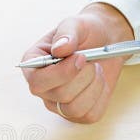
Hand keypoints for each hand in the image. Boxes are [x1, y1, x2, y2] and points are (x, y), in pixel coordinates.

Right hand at [21, 2, 133, 122]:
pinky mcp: (77, 114)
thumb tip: (60, 49)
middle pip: (60, 95)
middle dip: (83, 76)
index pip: (37, 82)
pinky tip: (99, 82)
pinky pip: (90, 115)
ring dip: (93, 86)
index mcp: (33, 66)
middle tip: (90, 60)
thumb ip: (67, 33)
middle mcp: (42, 88)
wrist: (106, 42)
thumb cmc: (85, 32)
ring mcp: (58, 104)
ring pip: (74, 109)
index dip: (61, 74)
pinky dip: (101, 96)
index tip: (81, 57)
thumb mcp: (76, 24)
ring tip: (95, 69)